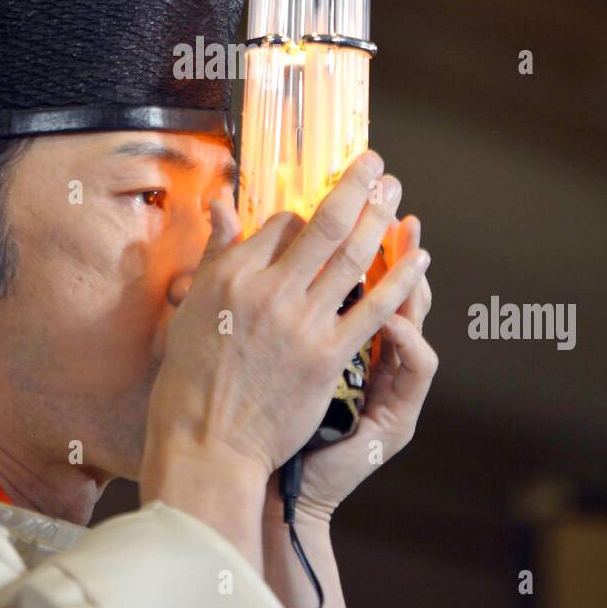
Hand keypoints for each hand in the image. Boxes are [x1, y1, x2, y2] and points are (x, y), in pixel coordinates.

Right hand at [142, 150, 430, 492]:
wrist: (207, 444)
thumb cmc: (190, 380)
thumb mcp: (190, 308)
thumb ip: (215, 254)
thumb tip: (221, 203)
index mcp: (230, 275)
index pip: (281, 225)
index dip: (305, 213)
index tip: (320, 209)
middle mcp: (268, 291)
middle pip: (324, 225)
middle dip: (355, 188)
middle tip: (376, 164)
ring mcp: (301, 323)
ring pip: (352, 258)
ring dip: (380, 221)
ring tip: (395, 195)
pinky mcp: (328, 357)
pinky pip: (373, 310)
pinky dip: (399, 281)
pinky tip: (417, 259)